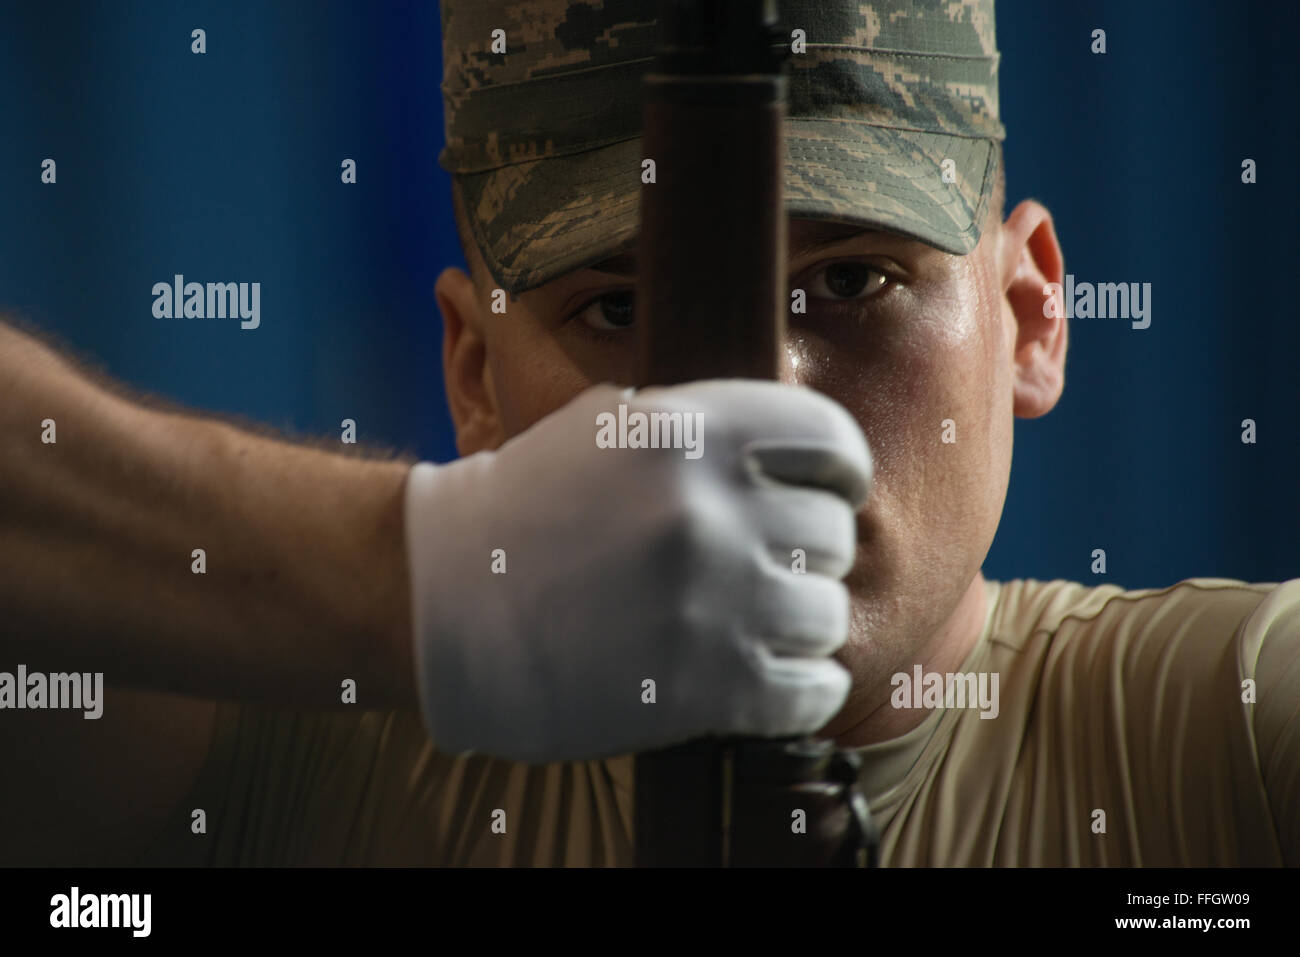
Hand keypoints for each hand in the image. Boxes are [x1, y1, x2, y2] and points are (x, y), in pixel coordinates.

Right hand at [404, 380, 871, 762]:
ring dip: (795, 624)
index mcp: (689, 431)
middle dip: (800, 553)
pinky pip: (814, 690)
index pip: (830, 439)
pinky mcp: (707, 687)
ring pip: (827, 613)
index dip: (839, 469)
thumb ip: (702, 423)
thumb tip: (789, 443)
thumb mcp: (606, 424)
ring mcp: (713, 601)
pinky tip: (763, 679)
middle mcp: (709, 509)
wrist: (444, 605)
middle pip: (831, 533)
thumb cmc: (524, 509)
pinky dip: (800, 690)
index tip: (828, 491)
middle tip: (759, 569)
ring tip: (749, 626)